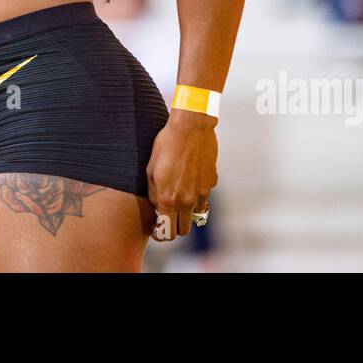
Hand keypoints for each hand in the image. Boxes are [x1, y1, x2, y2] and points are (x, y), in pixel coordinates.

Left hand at [146, 109, 217, 241]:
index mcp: (168, 199)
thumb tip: (158, 207)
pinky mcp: (211, 184)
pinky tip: (190, 181)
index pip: (167, 232)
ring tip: (179, 197)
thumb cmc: (166, 145)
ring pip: (195, 216)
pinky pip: (204, 198)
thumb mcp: (151, 170)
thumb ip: (154, 194)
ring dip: (187, 212)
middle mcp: (186, 200)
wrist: (190, 128)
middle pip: (183, 230)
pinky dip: (197, 197)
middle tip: (168, 216)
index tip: (158, 228)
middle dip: (175, 227)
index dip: (161, 234)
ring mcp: (201, 193)